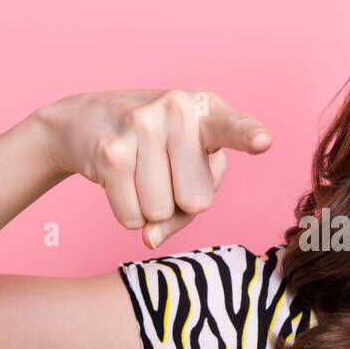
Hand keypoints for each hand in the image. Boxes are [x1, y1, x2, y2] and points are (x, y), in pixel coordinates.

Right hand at [33, 88, 270, 247]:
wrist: (85, 119)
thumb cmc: (156, 148)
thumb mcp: (185, 165)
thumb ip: (186, 208)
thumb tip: (149, 238)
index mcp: (207, 109)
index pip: (232, 127)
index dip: (247, 136)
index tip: (263, 141)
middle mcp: (177, 110)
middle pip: (196, 202)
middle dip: (179, 201)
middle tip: (163, 171)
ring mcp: (141, 126)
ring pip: (160, 213)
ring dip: (149, 207)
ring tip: (140, 171)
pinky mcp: (111, 152)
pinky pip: (132, 217)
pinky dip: (127, 211)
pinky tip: (119, 178)